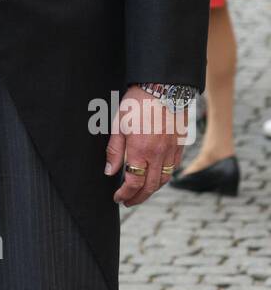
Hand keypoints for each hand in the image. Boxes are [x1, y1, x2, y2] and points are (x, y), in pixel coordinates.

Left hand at [105, 84, 186, 206]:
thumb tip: (110, 171)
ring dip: (151, 190)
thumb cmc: (137, 103)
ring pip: (163, 180)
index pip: (134, 183)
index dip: (125, 194)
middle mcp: (158, 155)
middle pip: (150, 187)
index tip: (118, 198)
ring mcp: (171, 151)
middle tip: (128, 202)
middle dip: (138, 198)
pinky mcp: (180, 146)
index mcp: (141, 150)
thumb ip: (115, 150)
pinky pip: (173, 168)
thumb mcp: (119, 124)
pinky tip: (156, 176)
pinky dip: (164, 177)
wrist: (163, 88)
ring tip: (140, 192)